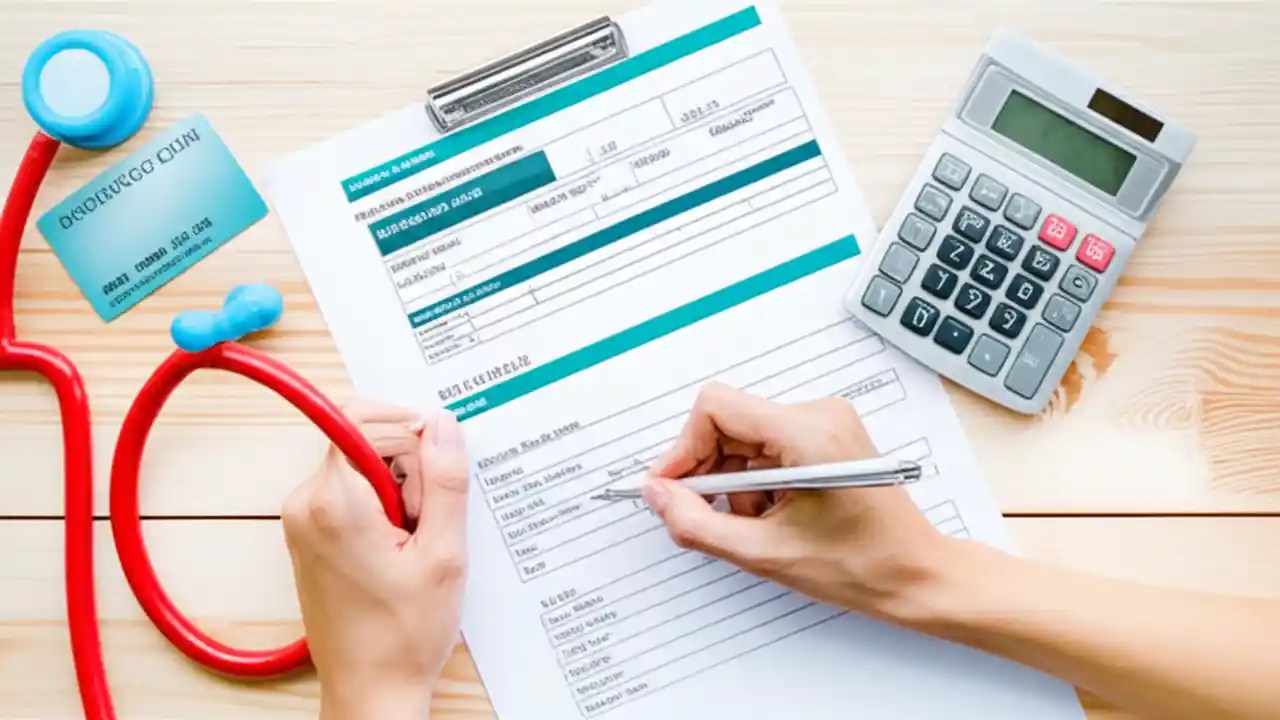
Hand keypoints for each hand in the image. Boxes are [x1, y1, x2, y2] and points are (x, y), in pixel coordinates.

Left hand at [282, 403, 468, 719]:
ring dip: (400, 487)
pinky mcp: (311, 531)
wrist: (371, 690)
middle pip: (364, 437)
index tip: (436, 473)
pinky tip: (404, 545)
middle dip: (408, 464)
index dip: (412, 436)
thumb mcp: (444, 554)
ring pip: (362, 463)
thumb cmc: (402, 636)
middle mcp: (306, 503)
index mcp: (334, 503)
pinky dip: (386, 504)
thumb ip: (446, 481)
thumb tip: (443, 426)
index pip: (367, 420)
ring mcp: (303, 518)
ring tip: (416, 539)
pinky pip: (353, 489)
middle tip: (428, 518)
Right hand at [643, 383, 946, 620]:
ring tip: (759, 524)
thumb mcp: (764, 553)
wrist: (916, 575)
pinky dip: (758, 482)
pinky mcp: (827, 436)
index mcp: (808, 433)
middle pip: (728, 422)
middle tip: (709, 516)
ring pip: (745, 438)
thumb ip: (697, 523)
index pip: (717, 408)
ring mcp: (826, 422)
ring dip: (737, 483)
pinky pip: (768, 446)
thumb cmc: (862, 566)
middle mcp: (819, 414)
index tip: (671, 487)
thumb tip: (658, 495)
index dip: (684, 449)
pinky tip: (775, 515)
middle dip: (711, 473)